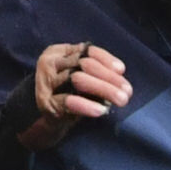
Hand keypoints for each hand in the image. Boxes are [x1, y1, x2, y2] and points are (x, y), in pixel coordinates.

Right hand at [7, 41, 129, 151]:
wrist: (43, 119)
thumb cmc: (68, 95)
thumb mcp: (81, 79)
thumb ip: (97, 72)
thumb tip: (120, 72)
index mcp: (60, 52)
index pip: (86, 51)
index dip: (105, 59)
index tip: (122, 70)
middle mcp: (50, 62)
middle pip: (84, 65)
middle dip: (109, 77)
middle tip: (127, 92)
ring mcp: (45, 82)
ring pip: (77, 79)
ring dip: (103, 89)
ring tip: (121, 100)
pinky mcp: (45, 102)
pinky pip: (67, 101)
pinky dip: (86, 105)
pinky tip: (101, 111)